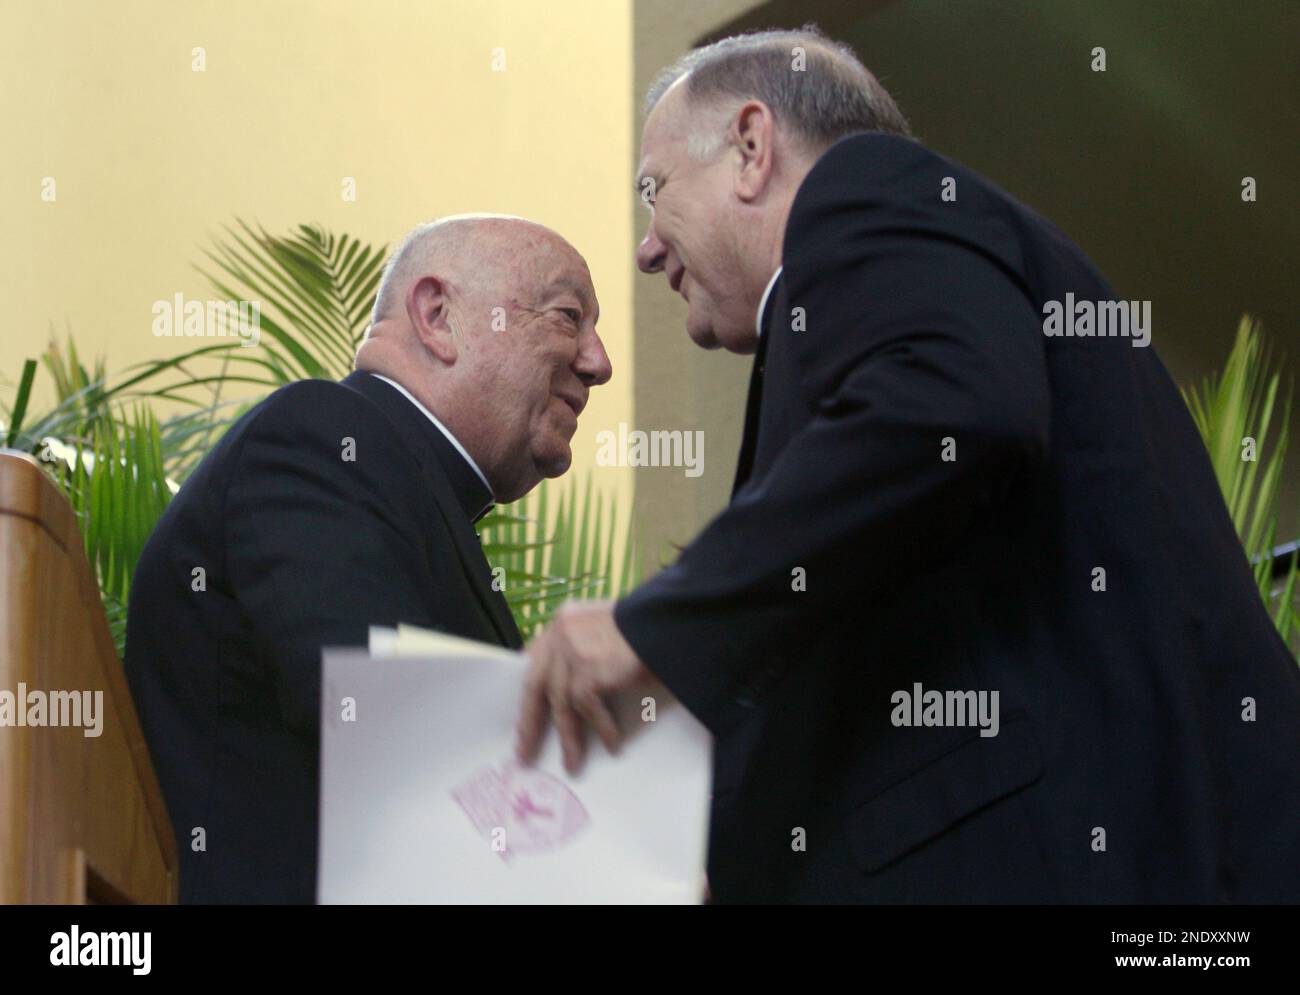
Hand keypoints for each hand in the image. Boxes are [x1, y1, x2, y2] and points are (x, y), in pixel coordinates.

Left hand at [515, 600, 649, 773]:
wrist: (671, 622)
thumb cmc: (651, 628)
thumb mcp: (610, 629)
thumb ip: (586, 647)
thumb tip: (575, 690)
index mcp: (566, 619)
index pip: (536, 656)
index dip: (532, 687)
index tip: (525, 712)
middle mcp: (562, 632)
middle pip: (537, 684)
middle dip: (530, 722)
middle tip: (524, 752)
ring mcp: (572, 651)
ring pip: (561, 704)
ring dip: (569, 738)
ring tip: (573, 764)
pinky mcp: (588, 672)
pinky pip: (588, 710)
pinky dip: (602, 729)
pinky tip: (613, 745)